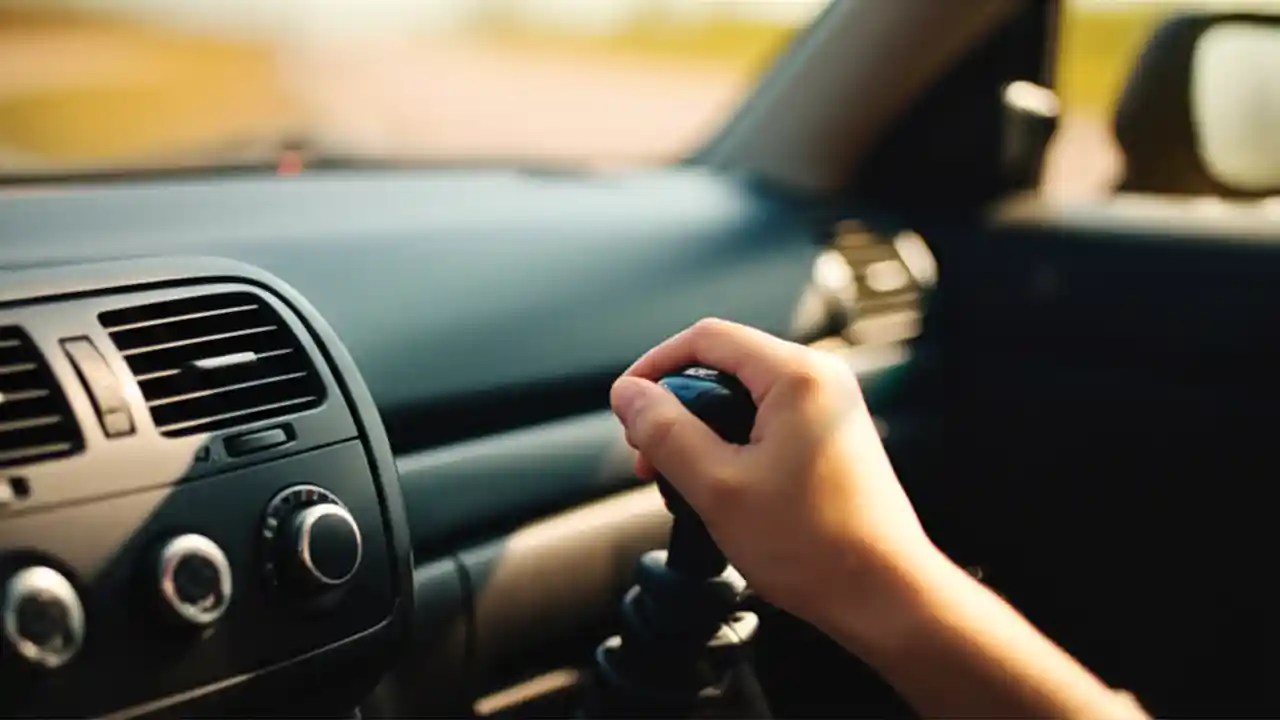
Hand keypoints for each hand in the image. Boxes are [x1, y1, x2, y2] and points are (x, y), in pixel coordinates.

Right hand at [609, 318, 940, 633]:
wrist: (883, 594)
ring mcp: (829, 409)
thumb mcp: (717, 487)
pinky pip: (767, 421)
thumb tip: (627, 393)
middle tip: (649, 457)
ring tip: (678, 481)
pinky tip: (715, 487)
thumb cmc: (814, 545)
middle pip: (723, 366)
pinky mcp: (831, 437)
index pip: (706, 338)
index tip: (626, 405)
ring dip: (700, 431)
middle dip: (676, 407)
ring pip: (742, 397)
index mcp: (797, 376)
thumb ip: (665, 432)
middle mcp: (820, 380)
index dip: (654, 365)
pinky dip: (732, 445)